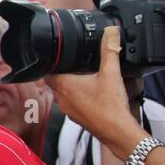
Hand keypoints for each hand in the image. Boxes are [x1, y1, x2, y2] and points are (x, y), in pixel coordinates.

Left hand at [49, 26, 143, 160]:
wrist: (117, 132)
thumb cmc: (110, 108)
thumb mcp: (111, 73)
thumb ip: (109, 50)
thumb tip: (110, 32)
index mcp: (65, 86)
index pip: (47, 72)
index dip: (51, 63)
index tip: (57, 58)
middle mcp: (62, 99)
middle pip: (54, 82)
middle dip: (62, 73)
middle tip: (73, 66)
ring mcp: (68, 110)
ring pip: (62, 94)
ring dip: (70, 86)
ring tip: (84, 79)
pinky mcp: (77, 118)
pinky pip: (72, 104)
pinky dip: (78, 98)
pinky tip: (91, 95)